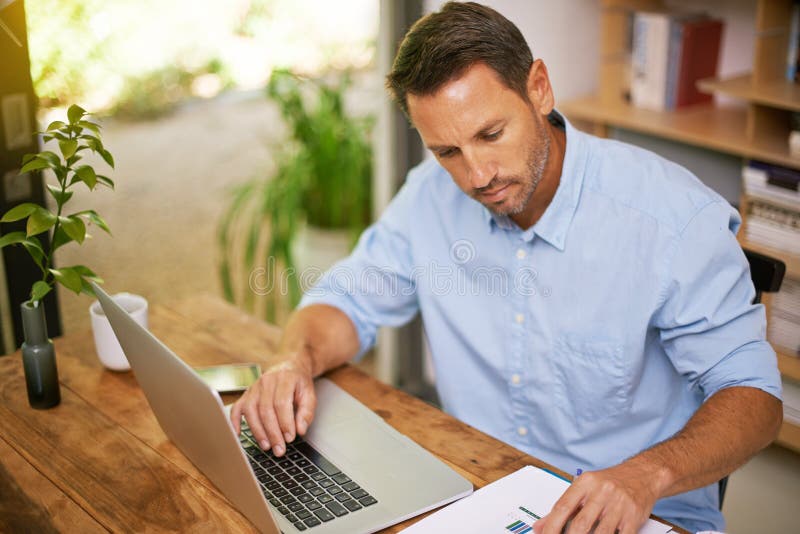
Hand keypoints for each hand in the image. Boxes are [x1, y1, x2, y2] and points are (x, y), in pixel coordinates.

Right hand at [229, 353, 316, 456]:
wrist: (292, 367)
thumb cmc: (299, 383)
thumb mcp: (310, 394)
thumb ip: (307, 412)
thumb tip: (300, 430)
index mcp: (284, 379)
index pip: (281, 403)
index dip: (285, 423)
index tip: (290, 438)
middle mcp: (266, 381)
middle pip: (265, 409)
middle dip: (272, 432)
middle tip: (279, 449)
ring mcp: (254, 387)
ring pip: (250, 410)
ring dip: (257, 431)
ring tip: (266, 446)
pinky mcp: (246, 394)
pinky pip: (236, 408)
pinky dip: (235, 422)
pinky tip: (238, 434)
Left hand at [533, 461, 661, 533]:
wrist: (642, 474)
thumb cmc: (610, 482)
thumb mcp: (584, 488)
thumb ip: (563, 507)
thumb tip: (540, 526)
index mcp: (585, 483)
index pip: (562, 507)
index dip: (551, 527)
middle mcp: (601, 492)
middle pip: (580, 524)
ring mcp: (618, 504)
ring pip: (600, 533)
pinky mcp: (633, 516)